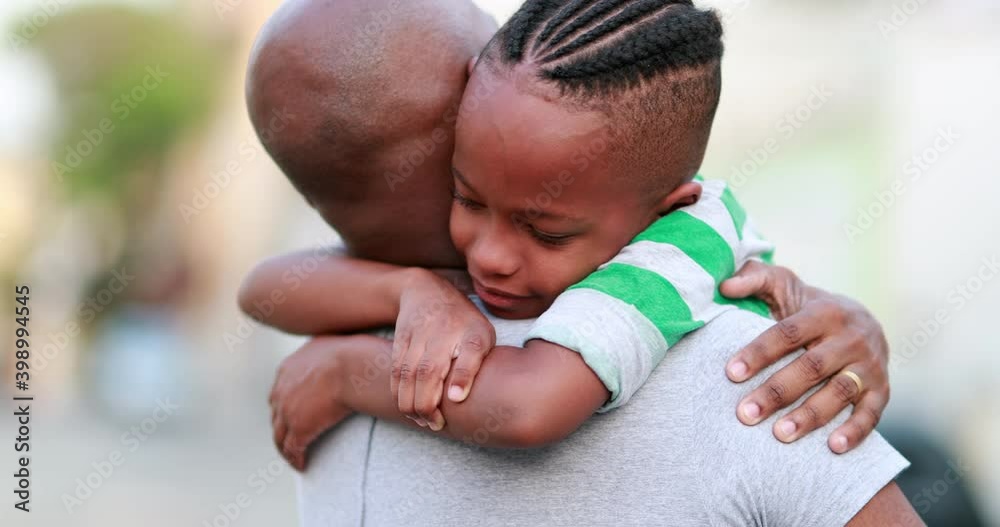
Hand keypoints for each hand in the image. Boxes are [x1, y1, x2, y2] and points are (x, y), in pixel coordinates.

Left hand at [269, 337, 353, 470]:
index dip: (286, 403)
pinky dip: (295, 458)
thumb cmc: (353, 352)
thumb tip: (345, 353)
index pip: (281, 389)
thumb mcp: (334, 344)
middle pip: (276, 413)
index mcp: (288, 368)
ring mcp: (287, 410)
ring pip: (280, 435)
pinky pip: (293, 448)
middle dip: (282, 426)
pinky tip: (302, 465)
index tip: (294, 412)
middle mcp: (282, 389)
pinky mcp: (298, 428)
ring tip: (295, 457)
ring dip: (286, 447)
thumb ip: (330, 352)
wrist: (351, 365)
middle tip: (292, 436)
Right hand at [392, 269, 495, 430]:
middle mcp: (442, 332)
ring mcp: (417, 336)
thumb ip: (476, 363)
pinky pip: (395, 371)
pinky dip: (398, 393)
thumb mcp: (481, 335)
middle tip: (436, 425)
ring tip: (422, 421)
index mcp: (469, 333)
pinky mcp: (400, 341)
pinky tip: (408, 407)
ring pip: (407, 375)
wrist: (425, 291)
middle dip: (427, 405)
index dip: (463, 377)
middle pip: (428, 373)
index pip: (468, 355)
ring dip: (410, 403)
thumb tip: (458, 398)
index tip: (456, 399)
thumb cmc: (462, 322)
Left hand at [720, 261, 888, 453]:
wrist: (863, 319)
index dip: (759, 352)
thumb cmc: (807, 307)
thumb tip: (724, 287)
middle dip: (776, 392)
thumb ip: (754, 278)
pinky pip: (871, 413)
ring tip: (780, 435)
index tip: (731, 373)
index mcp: (823, 312)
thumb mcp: (783, 285)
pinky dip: (855, 431)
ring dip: (810, 416)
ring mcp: (869, 365)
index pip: (787, 333)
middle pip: (811, 367)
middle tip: (745, 414)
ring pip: (839, 392)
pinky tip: (833, 447)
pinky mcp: (882, 389)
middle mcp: (850, 337)